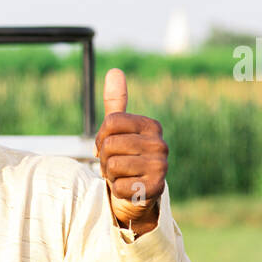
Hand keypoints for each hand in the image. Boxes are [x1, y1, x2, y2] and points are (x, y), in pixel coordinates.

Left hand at [94, 68, 167, 234]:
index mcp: (152, 125)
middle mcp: (160, 144)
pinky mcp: (155, 188)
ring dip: (110, 173)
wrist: (137, 191)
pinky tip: (128, 187)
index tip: (108, 145)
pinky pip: (119, 186)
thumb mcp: (119, 129)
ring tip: (122, 174)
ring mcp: (161, 167)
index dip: (101, 136)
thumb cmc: (125, 156)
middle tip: (115, 163)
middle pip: (110, 144)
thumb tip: (115, 70)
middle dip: (104, 157)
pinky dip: (118, 190)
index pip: (111, 122)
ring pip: (113, 165)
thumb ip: (116, 102)